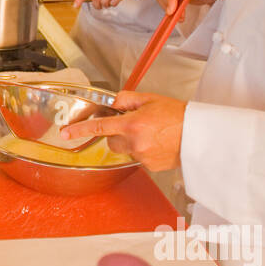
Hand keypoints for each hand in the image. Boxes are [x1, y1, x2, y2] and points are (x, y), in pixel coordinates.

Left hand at [61, 91, 184, 171]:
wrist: (199, 135)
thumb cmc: (178, 115)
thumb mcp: (150, 99)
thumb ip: (126, 99)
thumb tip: (112, 103)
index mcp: (133, 124)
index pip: (100, 127)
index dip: (79, 130)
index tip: (65, 133)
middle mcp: (135, 142)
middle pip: (111, 141)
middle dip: (116, 133)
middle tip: (134, 125)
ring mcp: (142, 156)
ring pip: (125, 150)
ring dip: (131, 142)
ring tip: (152, 133)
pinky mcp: (150, 166)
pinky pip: (138, 157)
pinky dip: (143, 150)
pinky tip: (157, 143)